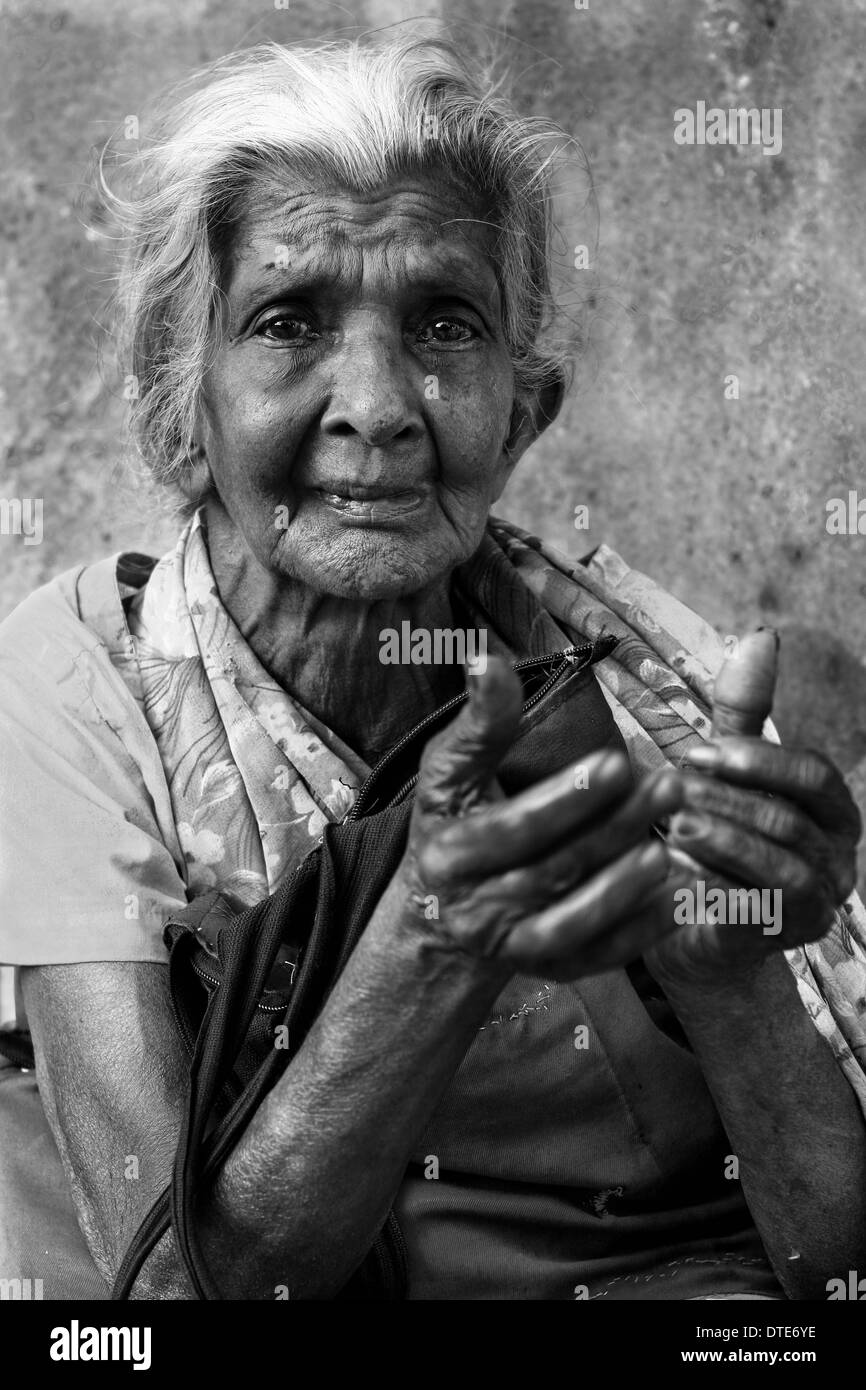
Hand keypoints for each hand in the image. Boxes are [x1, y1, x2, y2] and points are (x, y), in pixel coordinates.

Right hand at [392, 656, 685, 981]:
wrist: (439, 911)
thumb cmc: (453, 818)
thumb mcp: (450, 769)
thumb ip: (479, 721)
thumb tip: (486, 656)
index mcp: (450, 850)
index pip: (511, 829)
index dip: (564, 799)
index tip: (617, 762)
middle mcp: (473, 907)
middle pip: (552, 870)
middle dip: (614, 829)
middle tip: (671, 785)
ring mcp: (509, 945)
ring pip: (571, 922)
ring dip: (624, 886)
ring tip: (671, 845)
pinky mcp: (543, 969)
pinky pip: (592, 958)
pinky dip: (634, 933)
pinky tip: (674, 900)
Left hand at [646, 630, 861, 986]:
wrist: (687, 923)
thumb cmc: (710, 831)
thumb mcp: (724, 766)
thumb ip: (744, 710)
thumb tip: (762, 635)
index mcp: (832, 812)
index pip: (816, 775)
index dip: (760, 761)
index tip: (698, 750)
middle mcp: (838, 858)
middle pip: (790, 821)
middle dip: (727, 801)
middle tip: (670, 789)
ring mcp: (818, 905)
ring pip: (781, 867)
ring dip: (722, 842)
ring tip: (671, 828)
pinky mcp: (785, 941)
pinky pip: (758, 912)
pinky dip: (714, 886)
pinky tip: (671, 869)